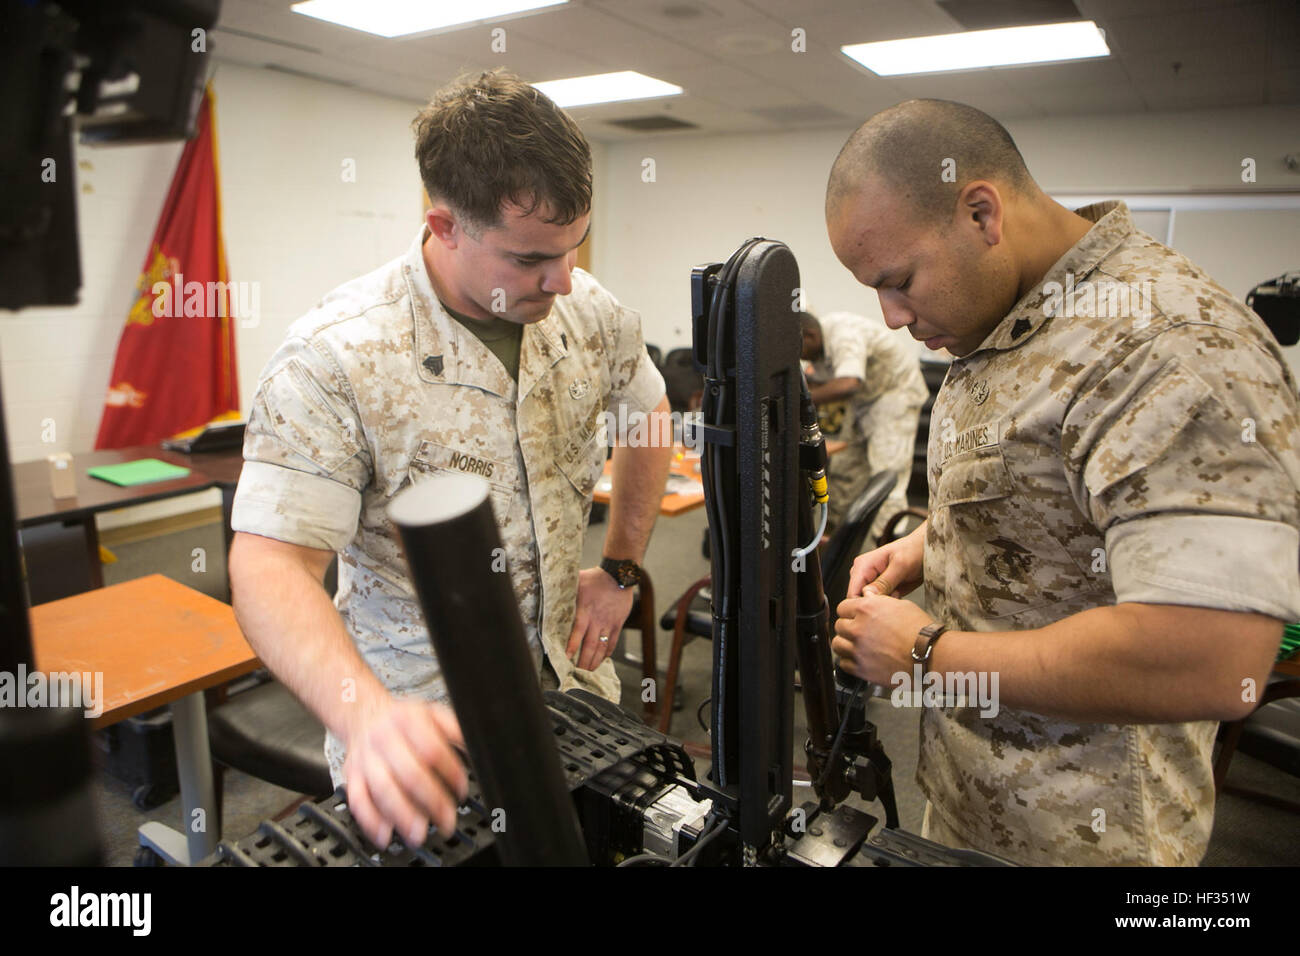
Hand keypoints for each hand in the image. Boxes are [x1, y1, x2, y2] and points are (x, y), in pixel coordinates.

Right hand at [341, 697, 468, 850]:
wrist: (364, 714)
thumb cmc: (402, 720)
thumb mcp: (431, 713)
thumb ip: (454, 728)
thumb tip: (475, 746)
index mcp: (408, 720)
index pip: (432, 749)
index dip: (451, 772)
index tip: (462, 790)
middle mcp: (384, 738)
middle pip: (409, 773)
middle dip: (432, 800)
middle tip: (446, 819)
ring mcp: (366, 758)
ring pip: (383, 789)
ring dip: (402, 815)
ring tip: (418, 833)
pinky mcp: (351, 775)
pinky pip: (358, 800)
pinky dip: (371, 820)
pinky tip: (385, 834)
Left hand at [566, 566, 634, 670]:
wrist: (619, 576)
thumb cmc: (595, 578)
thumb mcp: (576, 581)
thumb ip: (565, 591)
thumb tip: (547, 589)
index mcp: (585, 610)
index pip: (577, 632)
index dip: (572, 646)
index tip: (567, 658)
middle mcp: (597, 620)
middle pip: (590, 645)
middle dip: (584, 661)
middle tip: (578, 672)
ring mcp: (608, 623)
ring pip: (601, 647)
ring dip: (595, 660)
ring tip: (589, 670)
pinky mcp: (618, 623)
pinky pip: (612, 642)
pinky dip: (607, 652)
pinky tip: (603, 659)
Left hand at [831, 591, 933, 684]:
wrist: (930, 656)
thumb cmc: (920, 632)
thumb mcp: (901, 606)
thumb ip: (878, 601)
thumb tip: (868, 596)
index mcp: (866, 609)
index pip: (842, 607)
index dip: (850, 612)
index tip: (854, 616)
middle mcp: (858, 628)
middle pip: (838, 626)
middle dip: (848, 628)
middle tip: (859, 632)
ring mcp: (858, 650)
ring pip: (837, 645)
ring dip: (846, 644)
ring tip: (858, 646)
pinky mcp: (861, 668)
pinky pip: (844, 663)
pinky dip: (850, 661)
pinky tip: (861, 658)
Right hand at [845, 520, 925, 599]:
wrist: (927, 550)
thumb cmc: (914, 550)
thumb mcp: (901, 565)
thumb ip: (884, 581)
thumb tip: (868, 595)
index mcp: (863, 565)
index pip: (852, 592)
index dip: (863, 604)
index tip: (879, 608)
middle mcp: (864, 574)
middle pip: (860, 600)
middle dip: (876, 604)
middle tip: (893, 597)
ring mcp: (872, 582)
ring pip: (871, 603)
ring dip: (884, 604)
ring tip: (898, 593)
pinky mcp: (881, 588)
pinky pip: (880, 602)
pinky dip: (889, 603)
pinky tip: (899, 595)